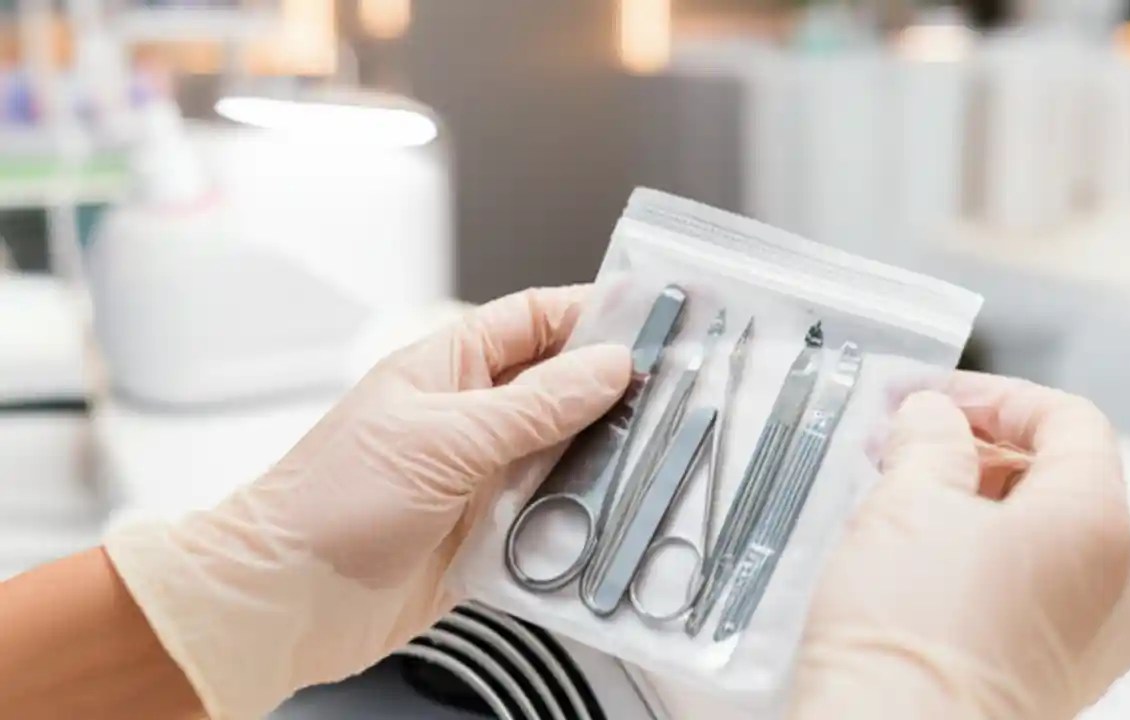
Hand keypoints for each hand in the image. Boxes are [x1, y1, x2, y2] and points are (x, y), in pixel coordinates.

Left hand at [105, 286, 631, 719]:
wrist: (287, 600)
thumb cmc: (335, 500)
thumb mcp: (446, 437)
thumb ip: (535, 405)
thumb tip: (609, 366)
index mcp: (450, 367)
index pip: (534, 320)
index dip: (593, 313)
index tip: (655, 317)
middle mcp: (472, 418)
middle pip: (562, 389)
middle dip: (615, 393)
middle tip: (682, 396)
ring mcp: (483, 478)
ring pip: (567, 457)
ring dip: (606, 461)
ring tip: (665, 460)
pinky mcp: (491, 536)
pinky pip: (554, 519)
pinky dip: (584, 522)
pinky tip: (619, 524)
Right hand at [791, 373, 1129, 719]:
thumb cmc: (908, 638)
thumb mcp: (906, 499)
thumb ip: (928, 435)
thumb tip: (931, 417)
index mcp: (1098, 524)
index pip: (1068, 421)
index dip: (993, 396)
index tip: (934, 398)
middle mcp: (1116, 583)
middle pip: (1059, 477)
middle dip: (973, 448)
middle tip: (901, 440)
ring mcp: (1091, 637)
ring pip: (1042, 535)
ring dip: (971, 500)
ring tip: (897, 495)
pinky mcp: (1054, 674)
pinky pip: (1032, 588)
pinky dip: (982, 556)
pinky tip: (916, 554)